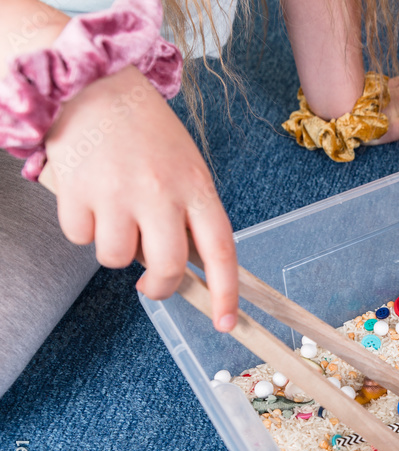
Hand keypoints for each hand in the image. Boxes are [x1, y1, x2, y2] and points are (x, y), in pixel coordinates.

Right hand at [39, 66, 238, 331]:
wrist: (93, 85)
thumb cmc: (146, 131)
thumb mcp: (186, 168)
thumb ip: (191, 215)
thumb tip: (187, 268)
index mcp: (196, 187)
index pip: (220, 251)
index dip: (225, 293)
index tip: (225, 322)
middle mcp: (160, 192)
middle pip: (168, 268)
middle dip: (161, 288)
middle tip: (153, 285)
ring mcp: (117, 193)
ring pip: (117, 259)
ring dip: (115, 250)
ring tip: (115, 215)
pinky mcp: (76, 191)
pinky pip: (79, 238)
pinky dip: (82, 228)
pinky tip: (89, 197)